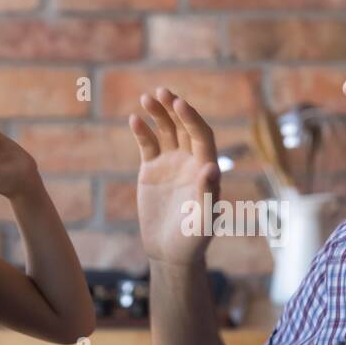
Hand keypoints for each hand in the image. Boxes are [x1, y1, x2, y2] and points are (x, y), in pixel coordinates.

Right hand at [128, 87, 220, 268]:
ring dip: (157, 113)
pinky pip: (147, 144)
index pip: (201, 135)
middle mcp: (190, 161)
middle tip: (162, 91)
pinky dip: (142, 131)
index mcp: (206, 168)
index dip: (192, 118)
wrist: (170, 252)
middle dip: (174, 108)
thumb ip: (208, 193)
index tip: (179, 103)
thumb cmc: (193, 240)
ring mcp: (170, 163)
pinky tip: (134, 119)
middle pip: (183, 126)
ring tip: (146, 97)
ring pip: (165, 131)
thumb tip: (211, 167)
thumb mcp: (203, 220)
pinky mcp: (151, 170)